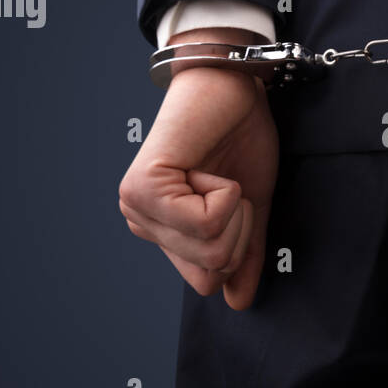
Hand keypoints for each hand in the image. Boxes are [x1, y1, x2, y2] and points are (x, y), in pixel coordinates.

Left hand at [118, 28, 277, 308]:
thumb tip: (239, 302)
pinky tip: (209, 167)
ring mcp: (137, 205)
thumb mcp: (250, 207)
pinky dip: (225, 194)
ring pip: (209, 249)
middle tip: (228, 183)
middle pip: (209, 270)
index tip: (233, 198)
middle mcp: (140, 220)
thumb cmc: (238, 135)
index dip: (236, 245)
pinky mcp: (145, 187)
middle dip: (237, 228)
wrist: (231, 85)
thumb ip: (244, 256)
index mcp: (161, 228)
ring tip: (218, 173)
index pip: (205, 281)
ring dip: (232, 208)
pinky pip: (206, 222)